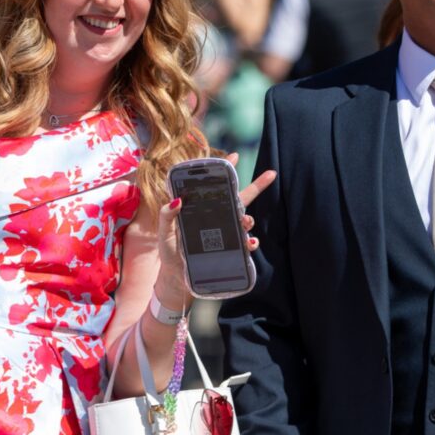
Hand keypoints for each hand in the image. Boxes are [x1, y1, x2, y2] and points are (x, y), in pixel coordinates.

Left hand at [154, 154, 276, 303]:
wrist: (176, 279)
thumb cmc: (170, 252)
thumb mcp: (165, 233)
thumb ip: (167, 216)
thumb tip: (177, 200)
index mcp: (204, 211)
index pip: (218, 188)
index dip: (227, 172)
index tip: (235, 155)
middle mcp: (219, 220)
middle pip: (241, 200)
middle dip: (257, 186)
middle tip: (269, 175)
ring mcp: (226, 235)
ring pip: (245, 221)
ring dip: (250, 219)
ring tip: (247, 223)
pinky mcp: (230, 252)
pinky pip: (245, 245)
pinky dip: (251, 243)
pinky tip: (250, 243)